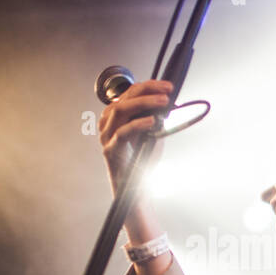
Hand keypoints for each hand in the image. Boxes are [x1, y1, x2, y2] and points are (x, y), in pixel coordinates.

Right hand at [97, 79, 172, 195]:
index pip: (130, 93)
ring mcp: (107, 136)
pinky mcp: (110, 150)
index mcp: (116, 117)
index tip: (167, 87)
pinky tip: (152, 121)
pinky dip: (138, 124)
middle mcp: (108, 123)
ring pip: (120, 110)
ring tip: (162, 102)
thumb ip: (156, 118)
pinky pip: (122, 133)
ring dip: (143, 103)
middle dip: (147, 91)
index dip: (149, 86)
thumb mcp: (152, 133)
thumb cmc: (141, 161)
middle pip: (124, 98)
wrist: (135, 187)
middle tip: (166, 92)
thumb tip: (168, 103)